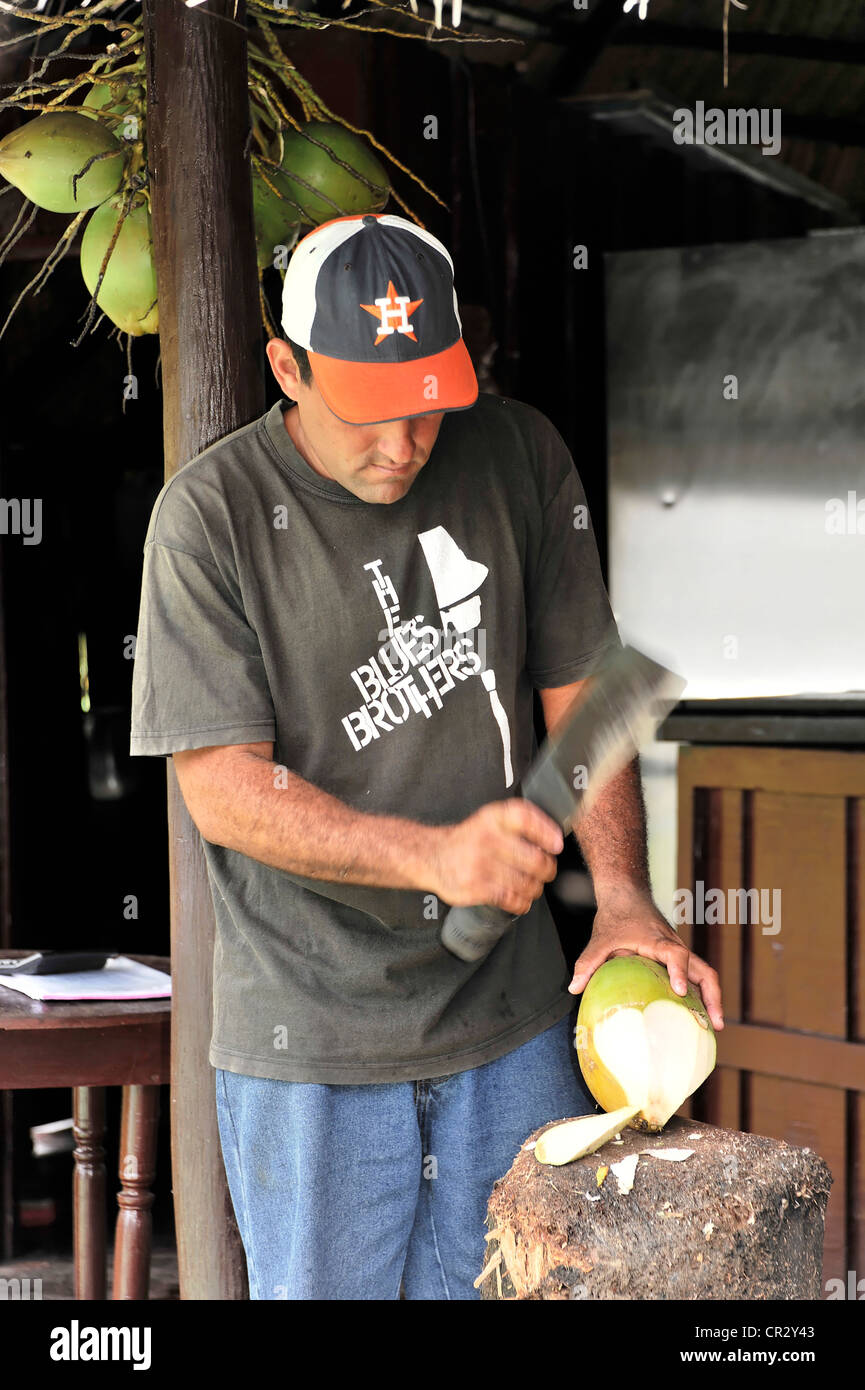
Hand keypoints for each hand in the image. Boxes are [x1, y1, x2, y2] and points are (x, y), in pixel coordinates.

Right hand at [432, 799, 563, 916]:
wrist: (433, 856)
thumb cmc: (470, 839)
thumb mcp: (490, 819)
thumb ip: (519, 822)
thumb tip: (554, 839)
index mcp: (492, 818)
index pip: (524, 818)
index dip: (546, 832)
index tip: (556, 844)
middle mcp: (486, 839)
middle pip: (533, 858)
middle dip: (547, 869)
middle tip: (546, 870)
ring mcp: (480, 864)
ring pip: (526, 882)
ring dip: (535, 888)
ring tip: (532, 885)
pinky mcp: (475, 887)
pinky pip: (511, 899)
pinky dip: (521, 902)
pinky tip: (520, 898)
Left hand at [568, 883, 723, 1030]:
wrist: (627, 894)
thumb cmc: (616, 916)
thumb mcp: (599, 939)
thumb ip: (588, 962)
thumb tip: (574, 989)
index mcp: (658, 941)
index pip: (676, 954)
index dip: (679, 972)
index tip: (678, 991)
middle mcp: (675, 947)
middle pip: (704, 970)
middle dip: (712, 997)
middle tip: (715, 1024)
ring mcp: (679, 952)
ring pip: (704, 974)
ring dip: (711, 998)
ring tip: (713, 1026)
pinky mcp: (678, 958)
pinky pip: (696, 976)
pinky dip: (701, 994)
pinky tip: (697, 1015)